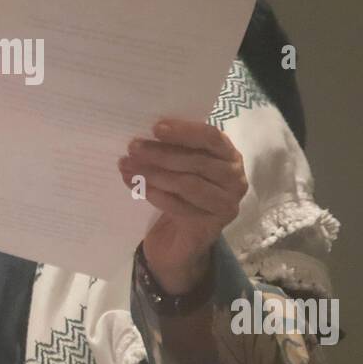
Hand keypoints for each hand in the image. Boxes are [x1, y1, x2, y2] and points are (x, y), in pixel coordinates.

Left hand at [118, 118, 247, 294]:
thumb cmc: (183, 188)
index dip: (184, 131)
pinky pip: (180, 206)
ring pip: (188, 183)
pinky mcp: (213, 224)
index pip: (211, 137)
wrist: (184, 236)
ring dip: (154, 174)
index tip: (155, 128)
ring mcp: (227, 203)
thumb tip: (143, 135)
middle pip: (196, 161)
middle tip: (132, 148)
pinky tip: (137, 186)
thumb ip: (173, 148)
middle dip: (160, 154)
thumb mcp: (182, 164)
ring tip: (127, 167)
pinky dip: (156, 195)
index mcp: (229, 154)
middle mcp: (234, 178)